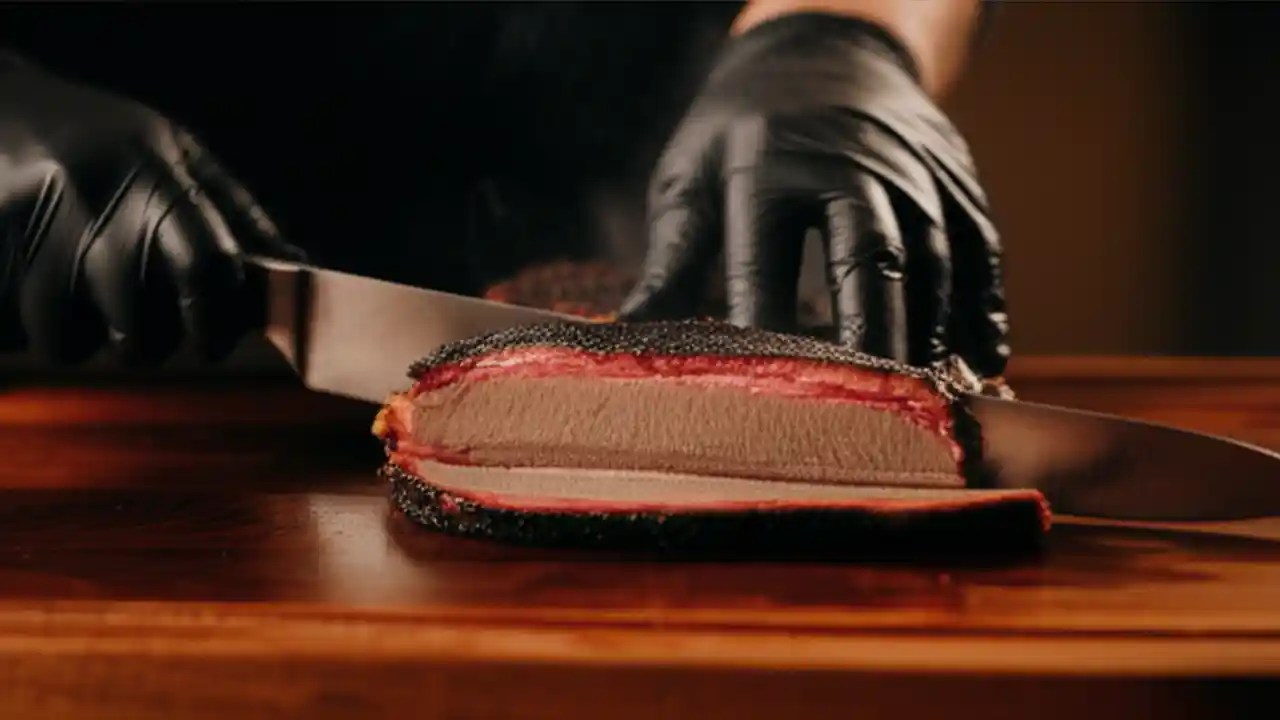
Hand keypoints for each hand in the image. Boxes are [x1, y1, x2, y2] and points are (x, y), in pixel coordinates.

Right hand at [0, 52, 302, 363]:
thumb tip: (296, 266)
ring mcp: (29, 233)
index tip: (213, 341)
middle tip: (148, 327)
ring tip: (90, 302)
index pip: (204, 269)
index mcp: (148, 174)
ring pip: (72, 340)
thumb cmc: (102, 133)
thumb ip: (236, 211)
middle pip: (140, 325)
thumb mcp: (176, 148)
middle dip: (153, 341)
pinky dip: (35, 326)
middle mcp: (91, 204)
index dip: (216, 320)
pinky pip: (18, 329)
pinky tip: (41, 289)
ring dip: (86, 339)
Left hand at [619, 13, 1009, 378]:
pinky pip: (981, 250)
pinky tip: (979, 365)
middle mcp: (850, 162)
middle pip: (869, 259)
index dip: (768, 332)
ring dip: (931, 339)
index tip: (770, 399)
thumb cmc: (739, 134)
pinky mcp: (957, 179)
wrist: (821, 52)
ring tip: (922, 410)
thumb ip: (670, 265)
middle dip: (871, 340)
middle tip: (870, 416)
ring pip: (934, 262)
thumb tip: (626, 342)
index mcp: (766, 163)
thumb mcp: (690, 182)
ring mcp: (913, 168)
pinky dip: (983, 310)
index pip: (766, 261)